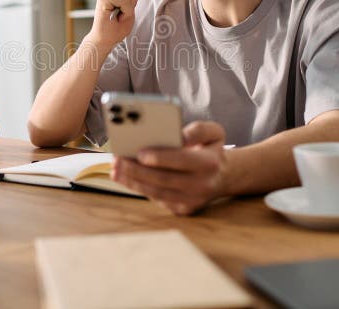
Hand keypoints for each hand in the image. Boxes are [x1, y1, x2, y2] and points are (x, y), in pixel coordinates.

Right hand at [85, 0, 143, 51]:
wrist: (104, 39)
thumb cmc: (117, 25)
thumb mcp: (131, 4)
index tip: (126, 6)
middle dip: (133, 1)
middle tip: (121, 12)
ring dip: (129, 8)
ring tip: (119, 14)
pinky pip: (126, 1)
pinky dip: (126, 12)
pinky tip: (117, 16)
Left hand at [111, 121, 226, 215]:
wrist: (223, 177)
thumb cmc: (211, 150)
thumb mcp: (214, 132)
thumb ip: (198, 129)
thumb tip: (179, 136)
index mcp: (209, 164)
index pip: (181, 161)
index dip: (160, 158)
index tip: (140, 153)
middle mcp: (201, 185)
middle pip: (163, 179)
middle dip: (137, 170)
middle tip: (117, 160)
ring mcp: (192, 200)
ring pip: (157, 192)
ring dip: (132, 181)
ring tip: (115, 170)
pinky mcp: (183, 209)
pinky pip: (157, 199)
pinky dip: (139, 188)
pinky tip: (125, 178)